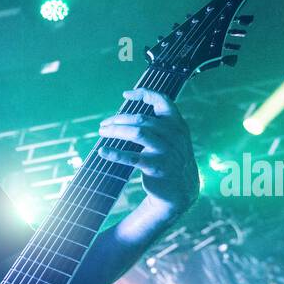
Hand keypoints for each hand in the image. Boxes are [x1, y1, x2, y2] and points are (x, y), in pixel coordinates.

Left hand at [97, 88, 198, 219]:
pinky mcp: (156, 167)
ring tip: (102, 132)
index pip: (162, 100)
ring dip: (116, 130)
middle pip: (141, 118)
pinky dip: (115, 154)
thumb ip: (158, 125)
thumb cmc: (170, 160)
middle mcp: (173, 135)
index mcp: (177, 124)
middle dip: (119, 119)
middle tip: (103, 124)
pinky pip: (132, 158)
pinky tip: (102, 151)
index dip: (144, 94)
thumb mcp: (172, 139)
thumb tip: (127, 115)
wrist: (181, 190)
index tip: (125, 95)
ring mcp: (166, 151)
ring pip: (137, 133)